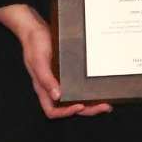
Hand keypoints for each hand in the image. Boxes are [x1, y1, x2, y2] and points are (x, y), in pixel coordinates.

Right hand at [0, 3, 110, 119]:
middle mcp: (53, 87)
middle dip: (87, 110)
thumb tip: (56, 96)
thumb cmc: (34, 44)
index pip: (53, 110)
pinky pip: (79, 86)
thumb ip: (45, 79)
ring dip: (91, 103)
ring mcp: (61, 80)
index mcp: (43, 88)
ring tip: (107, 102)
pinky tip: (101, 88)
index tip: (80, 106)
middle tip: (104, 106)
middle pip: (69, 107)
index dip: (66, 112)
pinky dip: (90, 90)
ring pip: (76, 98)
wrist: (36, 29)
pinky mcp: (68, 72)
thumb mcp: (38, 61)